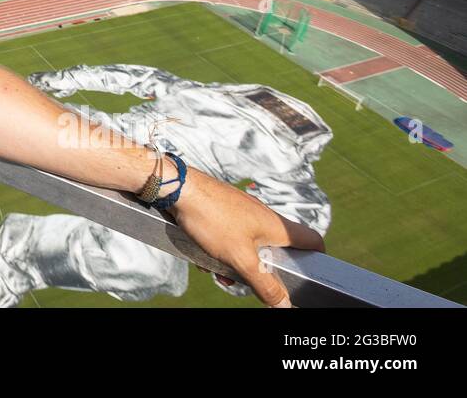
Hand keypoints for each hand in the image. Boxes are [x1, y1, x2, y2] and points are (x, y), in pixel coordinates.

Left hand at [167, 167, 325, 306]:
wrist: (177, 189)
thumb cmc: (212, 219)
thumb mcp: (240, 259)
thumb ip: (264, 283)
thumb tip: (284, 304)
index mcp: (277, 226)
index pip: (313, 241)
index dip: (316, 259)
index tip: (305, 276)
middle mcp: (264, 217)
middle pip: (277, 251)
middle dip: (262, 271)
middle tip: (247, 281)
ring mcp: (244, 213)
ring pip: (250, 247)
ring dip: (236, 264)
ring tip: (218, 273)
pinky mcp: (224, 212)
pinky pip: (230, 239)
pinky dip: (220, 251)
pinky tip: (203, 260)